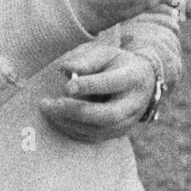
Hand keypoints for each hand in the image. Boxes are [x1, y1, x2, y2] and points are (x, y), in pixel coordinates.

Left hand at [41, 40, 156, 142]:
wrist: (141, 82)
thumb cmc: (117, 64)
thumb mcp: (106, 53)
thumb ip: (86, 59)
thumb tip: (64, 69)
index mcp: (133, 77)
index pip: (112, 83)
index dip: (89, 86)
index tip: (67, 86)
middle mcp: (133, 103)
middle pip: (107, 114)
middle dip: (77, 111)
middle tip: (52, 104)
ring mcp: (127, 121)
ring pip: (99, 129)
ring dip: (70, 121)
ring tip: (49, 109)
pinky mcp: (118, 133)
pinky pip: (94, 137)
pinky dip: (73, 129)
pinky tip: (58, 118)